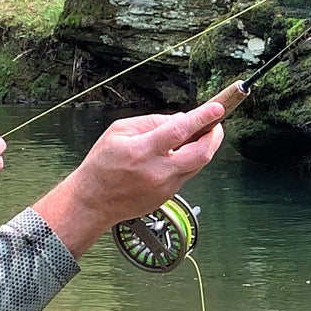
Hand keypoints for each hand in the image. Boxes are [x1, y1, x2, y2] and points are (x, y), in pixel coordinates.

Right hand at [30, 102, 224, 257]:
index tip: (216, 109)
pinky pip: (187, 174)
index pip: (179, 131)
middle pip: (201, 154)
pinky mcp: (168, 196)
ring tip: (199, 135)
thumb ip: (151, 122)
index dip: (201, 118)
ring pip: (198, 165)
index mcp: (142, 151)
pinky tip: (179, 153)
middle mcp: (157, 171)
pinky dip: (189, 161)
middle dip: (214, 136)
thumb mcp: (118, 131)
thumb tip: (181, 120)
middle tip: (215, 125)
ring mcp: (165, 187)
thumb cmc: (102, 165)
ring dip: (204, 148)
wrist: (94, 201)